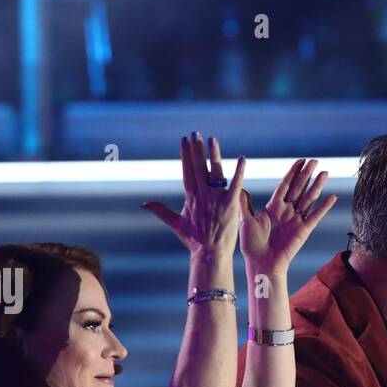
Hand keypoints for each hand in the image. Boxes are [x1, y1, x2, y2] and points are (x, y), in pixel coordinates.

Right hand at [142, 132, 245, 257]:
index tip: (184, 140)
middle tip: (195, 133)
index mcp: (191, 197)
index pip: (187, 171)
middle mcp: (202, 195)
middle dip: (196, 149)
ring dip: (213, 155)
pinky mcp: (230, 204)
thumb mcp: (176, 224)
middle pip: (199, 167)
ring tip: (212, 139)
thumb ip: (160, 211)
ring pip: (215, 172)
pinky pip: (236, 185)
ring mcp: (216, 199)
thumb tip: (143, 204)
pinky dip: (240, 172)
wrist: (209, 254)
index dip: (185, 155)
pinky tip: (243, 159)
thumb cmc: (194, 241)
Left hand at [239, 158, 337, 276]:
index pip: (285, 185)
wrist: (262, 263)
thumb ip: (245, 204)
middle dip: (307, 174)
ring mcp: (296, 220)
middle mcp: (286, 211)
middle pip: (299, 188)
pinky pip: (316, 216)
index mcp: (273, 207)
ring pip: (309, 198)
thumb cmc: (252, 245)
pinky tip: (332, 197)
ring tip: (324, 172)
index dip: (293, 172)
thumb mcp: (245, 220)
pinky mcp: (304, 230)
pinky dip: (324, 207)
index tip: (301, 161)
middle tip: (315, 160)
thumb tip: (240, 188)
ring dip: (317, 186)